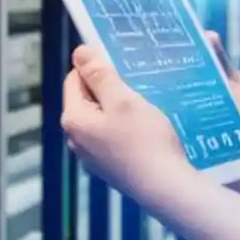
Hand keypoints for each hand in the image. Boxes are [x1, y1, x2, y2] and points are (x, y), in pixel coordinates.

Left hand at [62, 46, 194, 206]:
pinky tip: (148, 128)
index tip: (122, 65)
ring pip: (102, 119)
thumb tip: (79, 52)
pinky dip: (127, 128)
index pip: (74, 79)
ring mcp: (92, 157)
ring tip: (146, 105)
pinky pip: (113, 137)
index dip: (96, 68)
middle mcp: (76, 140)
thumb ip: (100, 75)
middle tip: (138, 84)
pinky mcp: (110, 167)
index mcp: (74, 120)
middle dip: (111, 89)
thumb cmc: (145, 140)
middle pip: (88, 100)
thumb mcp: (123, 100)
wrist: (165, 187)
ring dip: (121, 108)